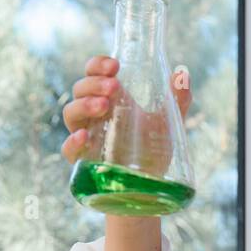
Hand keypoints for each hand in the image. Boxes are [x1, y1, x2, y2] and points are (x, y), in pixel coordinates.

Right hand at [61, 55, 191, 177]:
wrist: (151, 186)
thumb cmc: (154, 149)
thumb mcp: (168, 122)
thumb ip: (178, 99)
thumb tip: (182, 74)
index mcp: (108, 98)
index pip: (93, 73)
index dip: (98, 65)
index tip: (115, 65)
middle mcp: (92, 115)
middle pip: (80, 89)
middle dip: (94, 83)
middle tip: (114, 87)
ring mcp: (85, 137)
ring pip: (71, 114)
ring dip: (84, 105)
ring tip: (104, 106)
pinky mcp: (83, 162)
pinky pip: (68, 150)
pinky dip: (72, 142)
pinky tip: (83, 137)